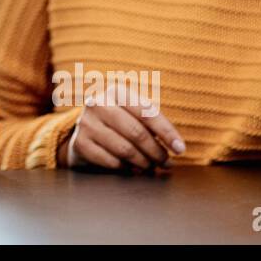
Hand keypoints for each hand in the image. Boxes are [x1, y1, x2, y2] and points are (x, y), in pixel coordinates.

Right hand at [59, 102, 184, 172]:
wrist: (85, 132)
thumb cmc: (119, 123)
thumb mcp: (134, 114)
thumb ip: (152, 125)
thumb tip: (176, 148)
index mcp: (116, 91)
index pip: (147, 113)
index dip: (167, 132)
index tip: (181, 150)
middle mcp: (98, 103)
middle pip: (136, 132)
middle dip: (156, 151)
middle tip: (166, 163)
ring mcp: (86, 123)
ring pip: (125, 149)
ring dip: (143, 162)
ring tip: (150, 167)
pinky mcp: (80, 143)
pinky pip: (111, 162)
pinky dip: (126, 168)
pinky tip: (131, 168)